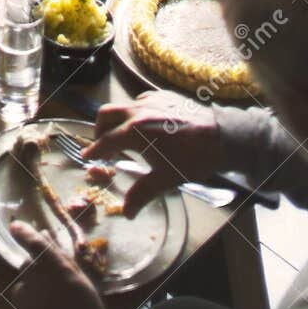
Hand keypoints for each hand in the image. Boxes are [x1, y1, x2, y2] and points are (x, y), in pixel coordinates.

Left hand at [8, 219, 110, 308]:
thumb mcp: (83, 286)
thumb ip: (62, 259)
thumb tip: (45, 234)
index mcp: (57, 273)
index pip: (35, 245)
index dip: (23, 233)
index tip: (15, 226)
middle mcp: (37, 285)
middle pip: (27, 271)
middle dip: (36, 275)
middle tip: (55, 292)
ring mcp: (25, 308)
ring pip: (23, 294)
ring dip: (33, 299)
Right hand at [83, 90, 221, 215]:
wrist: (221, 136)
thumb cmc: (192, 160)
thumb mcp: (165, 179)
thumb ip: (141, 194)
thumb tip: (126, 214)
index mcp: (133, 132)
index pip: (105, 142)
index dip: (94, 151)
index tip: (86, 157)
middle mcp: (137, 111)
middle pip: (105, 115)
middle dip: (99, 129)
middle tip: (102, 144)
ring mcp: (150, 100)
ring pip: (122, 105)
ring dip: (117, 119)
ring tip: (123, 134)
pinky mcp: (162, 94)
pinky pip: (140, 100)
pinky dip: (135, 112)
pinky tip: (146, 124)